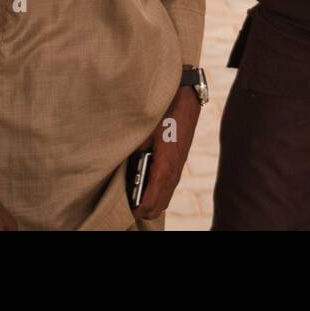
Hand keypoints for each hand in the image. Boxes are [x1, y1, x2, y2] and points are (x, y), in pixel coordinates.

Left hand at [132, 80, 200, 219]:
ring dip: (151, 202)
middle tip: (127, 204)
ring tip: (134, 196)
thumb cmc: (164, 114)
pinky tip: (146, 183)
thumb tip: (124, 174)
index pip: (150, 202)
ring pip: (166, 199)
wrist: (186, 99)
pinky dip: (158, 193)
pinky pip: (169, 187)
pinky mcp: (180, 163)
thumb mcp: (144, 134)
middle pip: (159, 207)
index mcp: (164, 166)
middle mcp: (174, 172)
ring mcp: (179, 168)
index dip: (136, 209)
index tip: (123, 208)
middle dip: (143, 210)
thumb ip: (135, 156)